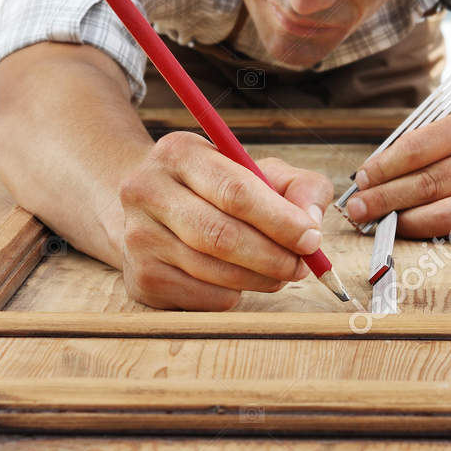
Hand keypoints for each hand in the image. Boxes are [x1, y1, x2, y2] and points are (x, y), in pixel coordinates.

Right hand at [117, 131, 333, 309]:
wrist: (152, 210)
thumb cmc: (217, 189)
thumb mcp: (259, 171)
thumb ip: (299, 187)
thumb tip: (310, 222)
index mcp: (179, 153)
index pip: (235, 191)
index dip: (280, 221)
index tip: (311, 239)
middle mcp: (148, 191)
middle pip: (221, 235)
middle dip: (273, 257)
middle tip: (300, 266)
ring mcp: (139, 237)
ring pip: (213, 271)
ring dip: (259, 280)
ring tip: (279, 274)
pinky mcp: (142, 277)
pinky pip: (203, 297)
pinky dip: (234, 295)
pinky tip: (241, 282)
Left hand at [343, 105, 450, 237]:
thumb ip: (441, 140)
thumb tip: (387, 168)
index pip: (422, 147)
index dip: (386, 166)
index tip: (363, 177)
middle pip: (428, 182)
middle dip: (386, 197)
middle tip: (357, 207)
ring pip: (443, 212)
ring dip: (403, 219)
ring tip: (376, 221)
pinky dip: (431, 230)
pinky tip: (410, 228)